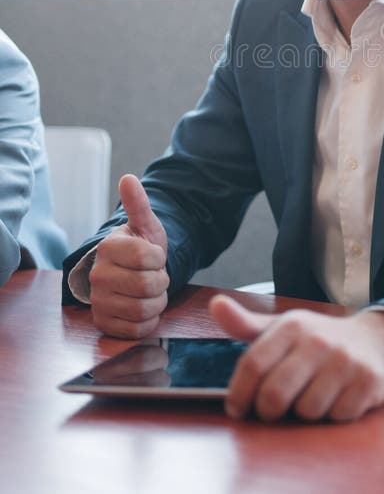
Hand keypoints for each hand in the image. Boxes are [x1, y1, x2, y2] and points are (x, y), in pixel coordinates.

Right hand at [89, 174, 168, 338]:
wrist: (130, 273)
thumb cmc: (141, 247)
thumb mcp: (144, 225)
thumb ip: (138, 204)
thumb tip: (128, 178)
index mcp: (108, 248)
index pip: (148, 257)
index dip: (159, 258)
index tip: (154, 256)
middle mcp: (97, 275)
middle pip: (148, 286)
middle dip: (161, 281)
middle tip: (154, 275)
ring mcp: (98, 301)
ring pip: (144, 310)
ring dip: (157, 301)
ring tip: (149, 291)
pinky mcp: (103, 323)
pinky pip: (137, 330)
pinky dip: (149, 321)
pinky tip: (144, 308)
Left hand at [208, 295, 383, 421]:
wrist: (377, 340)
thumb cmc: (319, 340)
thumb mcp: (282, 328)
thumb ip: (245, 323)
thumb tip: (215, 304)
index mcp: (292, 325)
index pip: (253, 366)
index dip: (239, 394)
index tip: (237, 408)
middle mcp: (318, 340)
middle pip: (275, 395)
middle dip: (268, 412)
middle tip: (272, 411)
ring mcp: (345, 361)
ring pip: (306, 412)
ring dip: (304, 414)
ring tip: (310, 398)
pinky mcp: (368, 381)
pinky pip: (336, 417)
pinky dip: (333, 417)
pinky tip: (336, 399)